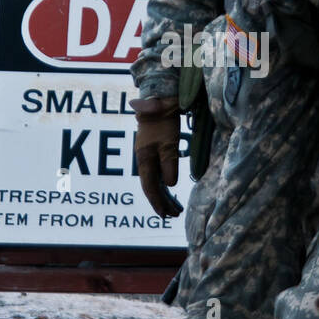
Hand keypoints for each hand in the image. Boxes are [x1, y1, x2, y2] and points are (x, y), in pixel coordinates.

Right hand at [131, 95, 182, 216]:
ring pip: (155, 181)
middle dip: (162, 202)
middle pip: (151, 187)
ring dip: (165, 195)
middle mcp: (143, 159)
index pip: (149, 186)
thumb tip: (170, 185)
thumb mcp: (170, 143)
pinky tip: (171, 191)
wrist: (160, 102)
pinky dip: (165, 184)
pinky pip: (158, 173)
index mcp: (144, 158)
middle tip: (174, 215)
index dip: (157, 202)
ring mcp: (148, 155)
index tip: (165, 215)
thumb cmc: (165, 122)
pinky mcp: (154, 151)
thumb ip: (169, 163)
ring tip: (176, 208)